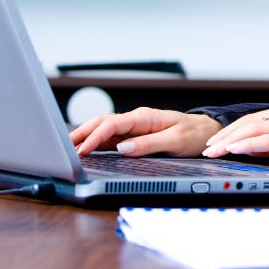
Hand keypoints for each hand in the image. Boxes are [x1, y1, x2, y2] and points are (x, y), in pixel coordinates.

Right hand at [70, 107, 222, 156]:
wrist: (206, 131)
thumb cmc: (194, 134)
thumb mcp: (175, 140)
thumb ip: (148, 144)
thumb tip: (122, 148)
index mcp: (144, 117)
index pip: (112, 124)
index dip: (95, 137)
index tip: (82, 151)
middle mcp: (136, 120)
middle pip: (102, 123)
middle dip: (81, 134)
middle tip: (61, 148)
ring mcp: (134, 128)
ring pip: (103, 129)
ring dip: (85, 137)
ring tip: (66, 149)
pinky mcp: (134, 136)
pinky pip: (110, 138)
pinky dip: (95, 143)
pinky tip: (84, 150)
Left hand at [201, 104, 268, 173]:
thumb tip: (245, 148)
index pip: (251, 119)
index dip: (230, 130)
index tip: (214, 142)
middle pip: (248, 122)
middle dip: (225, 135)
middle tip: (207, 148)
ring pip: (253, 128)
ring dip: (230, 140)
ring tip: (214, 151)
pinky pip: (265, 140)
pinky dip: (246, 144)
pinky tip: (233, 150)